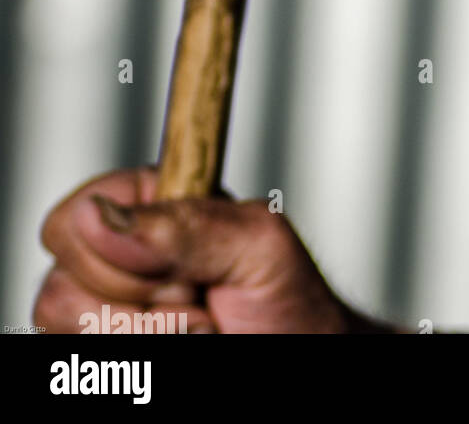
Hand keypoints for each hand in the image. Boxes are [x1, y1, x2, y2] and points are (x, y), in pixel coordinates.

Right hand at [33, 166, 378, 333]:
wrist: (297, 361)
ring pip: (62, 329)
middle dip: (142, 302)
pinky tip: (179, 350)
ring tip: (201, 329)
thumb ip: (187, 223)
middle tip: (202, 300)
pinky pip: (84, 369)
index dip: (116, 249)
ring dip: (146, 337)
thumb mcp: (260, 247)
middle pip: (60, 283)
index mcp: (151, 210)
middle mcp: (118, 261)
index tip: (177, 267)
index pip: (75, 215)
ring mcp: (107, 316)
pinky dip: (136, 367)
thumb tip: (100, 214)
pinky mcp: (107, 361)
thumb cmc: (292, 310)